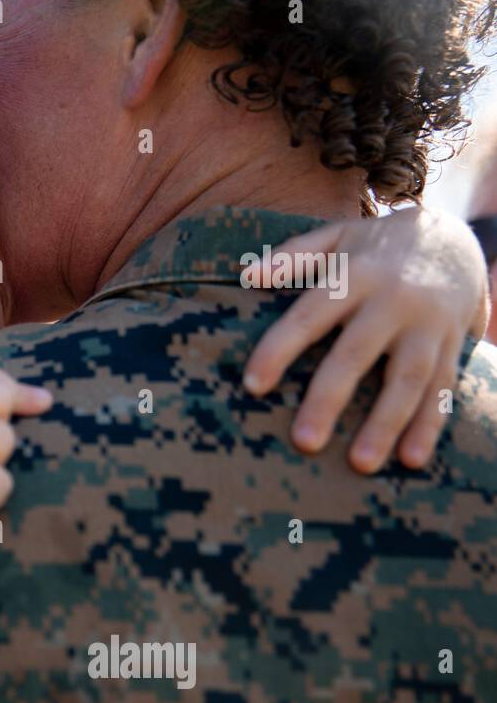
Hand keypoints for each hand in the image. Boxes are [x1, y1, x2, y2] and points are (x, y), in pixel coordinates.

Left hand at [242, 207, 488, 472]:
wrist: (456, 237)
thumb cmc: (376, 247)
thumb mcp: (337, 236)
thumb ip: (293, 255)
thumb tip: (247, 274)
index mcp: (356, 275)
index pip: (309, 315)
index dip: (280, 349)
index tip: (252, 386)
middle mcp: (393, 301)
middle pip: (357, 354)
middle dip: (330, 399)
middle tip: (304, 442)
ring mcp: (427, 325)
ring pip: (408, 378)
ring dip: (385, 423)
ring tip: (360, 465)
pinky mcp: (453, 345)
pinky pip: (443, 388)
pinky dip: (429, 425)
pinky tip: (412, 460)